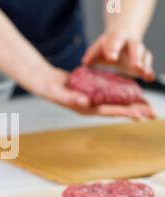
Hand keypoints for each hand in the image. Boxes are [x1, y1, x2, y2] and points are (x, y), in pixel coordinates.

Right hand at [34, 67, 155, 120]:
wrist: (44, 81)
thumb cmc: (49, 89)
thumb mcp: (59, 93)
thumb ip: (71, 98)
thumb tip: (87, 101)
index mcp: (84, 109)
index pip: (107, 111)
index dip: (123, 113)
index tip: (138, 115)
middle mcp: (91, 106)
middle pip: (115, 110)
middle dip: (133, 111)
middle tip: (151, 113)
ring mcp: (92, 99)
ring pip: (114, 103)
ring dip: (130, 104)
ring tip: (146, 106)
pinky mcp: (93, 91)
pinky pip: (110, 93)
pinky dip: (121, 93)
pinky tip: (131, 93)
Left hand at [82, 29, 154, 81]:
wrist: (122, 37)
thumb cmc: (105, 47)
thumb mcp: (97, 49)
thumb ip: (91, 56)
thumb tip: (85, 63)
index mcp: (116, 37)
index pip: (115, 42)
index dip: (113, 49)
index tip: (111, 59)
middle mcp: (130, 42)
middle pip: (134, 47)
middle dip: (135, 56)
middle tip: (135, 66)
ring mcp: (138, 50)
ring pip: (143, 54)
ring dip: (143, 63)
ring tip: (142, 72)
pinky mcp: (143, 59)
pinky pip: (148, 63)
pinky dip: (148, 71)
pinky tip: (149, 78)